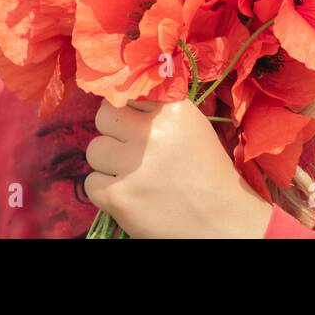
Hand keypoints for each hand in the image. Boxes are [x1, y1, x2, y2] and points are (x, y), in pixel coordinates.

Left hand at [84, 97, 274, 237]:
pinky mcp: (118, 195)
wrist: (222, 223)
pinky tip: (129, 194)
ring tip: (133, 174)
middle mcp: (151, 132)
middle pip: (104, 115)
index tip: (138, 122)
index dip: (131, 109)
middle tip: (131, 148)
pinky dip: (106, 190)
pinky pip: (91, 182)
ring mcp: (132, 164)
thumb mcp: (193, 127)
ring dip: (109, 162)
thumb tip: (123, 98)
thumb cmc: (208, 173)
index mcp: (174, 110)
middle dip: (114, 132)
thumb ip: (160, 110)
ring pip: (94, 149)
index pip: (129, 92)